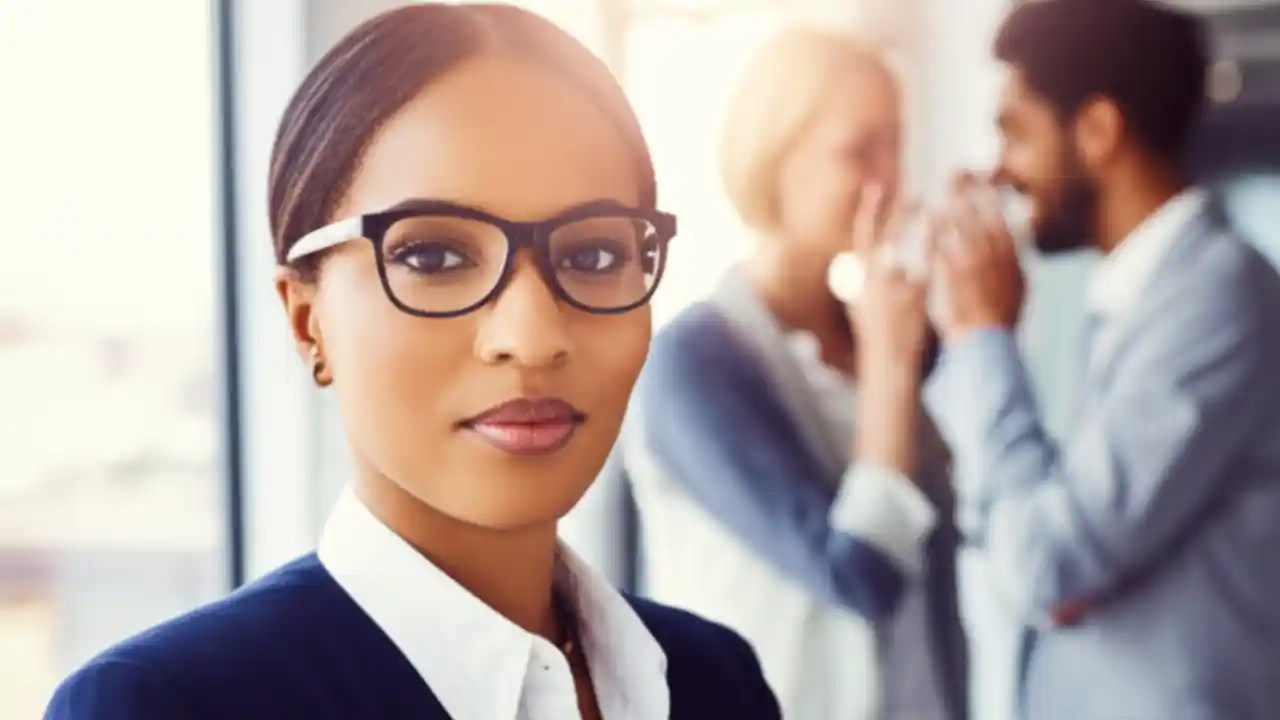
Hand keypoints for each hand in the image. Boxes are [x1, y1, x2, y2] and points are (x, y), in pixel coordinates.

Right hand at [844, 184, 928, 474]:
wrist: (888, 366)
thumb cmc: (875, 339)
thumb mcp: (858, 308)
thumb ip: (855, 284)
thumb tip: (850, 266)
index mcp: (857, 279)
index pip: (860, 237)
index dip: (868, 211)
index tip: (876, 188)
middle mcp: (871, 279)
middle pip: (883, 234)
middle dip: (895, 209)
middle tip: (909, 187)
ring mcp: (893, 287)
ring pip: (905, 245)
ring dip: (916, 222)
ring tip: (930, 202)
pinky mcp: (913, 296)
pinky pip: (925, 263)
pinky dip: (934, 245)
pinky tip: (945, 229)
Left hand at [932, 175, 1024, 342]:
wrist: (985, 341)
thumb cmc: (1003, 315)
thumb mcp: (1020, 283)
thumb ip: (1017, 255)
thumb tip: (1020, 233)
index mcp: (1010, 253)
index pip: (1000, 214)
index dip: (989, 193)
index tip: (980, 178)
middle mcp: (991, 253)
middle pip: (978, 212)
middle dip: (966, 190)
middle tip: (955, 175)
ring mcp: (970, 262)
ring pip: (959, 225)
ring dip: (949, 206)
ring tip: (940, 195)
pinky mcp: (950, 275)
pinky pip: (942, 245)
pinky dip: (935, 230)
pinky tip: (927, 219)